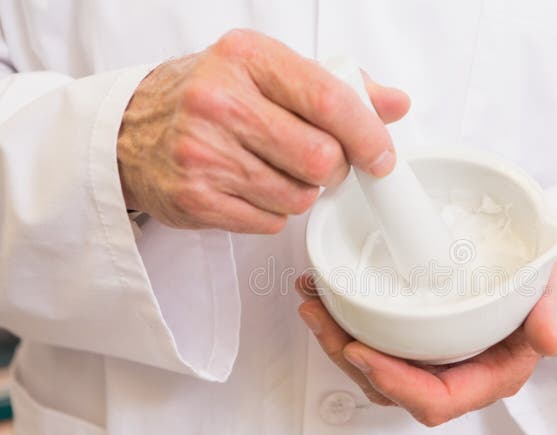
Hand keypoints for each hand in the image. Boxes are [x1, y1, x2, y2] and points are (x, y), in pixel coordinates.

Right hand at [117, 29, 409, 232]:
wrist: (130, 130)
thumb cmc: (208, 97)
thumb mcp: (266, 71)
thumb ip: (334, 86)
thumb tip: (394, 104)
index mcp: (247, 58)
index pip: (329, 100)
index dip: (368, 135)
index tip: (382, 156)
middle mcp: (220, 102)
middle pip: (321, 159)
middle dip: (334, 169)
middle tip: (322, 163)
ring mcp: (204, 153)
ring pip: (299, 197)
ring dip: (302, 192)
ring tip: (276, 170)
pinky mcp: (196, 198)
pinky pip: (271, 222)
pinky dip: (273, 212)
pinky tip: (251, 188)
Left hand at [297, 245, 556, 425]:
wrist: (539, 270)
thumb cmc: (547, 284)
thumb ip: (555, 312)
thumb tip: (547, 338)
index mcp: (490, 376)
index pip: (436, 401)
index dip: (395, 384)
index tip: (361, 352)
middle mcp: (455, 375)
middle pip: (392, 388)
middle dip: (348, 357)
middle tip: (318, 314)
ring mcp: (432, 360)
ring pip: (375, 369)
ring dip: (337, 339)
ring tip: (312, 300)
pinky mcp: (416, 339)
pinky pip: (376, 343)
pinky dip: (346, 321)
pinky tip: (327, 292)